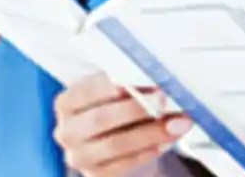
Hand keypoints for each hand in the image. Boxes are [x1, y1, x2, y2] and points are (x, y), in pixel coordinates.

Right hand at [54, 73, 194, 176]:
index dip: (117, 83)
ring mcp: (79, 156)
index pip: (89, 90)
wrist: (121, 146)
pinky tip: (167, 141)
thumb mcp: (118, 94)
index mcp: (67, 102)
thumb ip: (130, 85)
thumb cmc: (120, 111)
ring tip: (178, 123)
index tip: (145, 78)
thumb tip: (157, 79)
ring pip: (115, 144)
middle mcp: (67, 131)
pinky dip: (149, 151)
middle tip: (166, 100)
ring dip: (151, 132)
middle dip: (137, 108)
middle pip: (101, 118)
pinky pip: (125, 164)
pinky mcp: (96, 175)